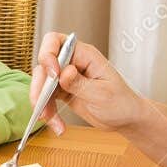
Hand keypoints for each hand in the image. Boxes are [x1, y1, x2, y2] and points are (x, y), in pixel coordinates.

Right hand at [31, 32, 147, 135]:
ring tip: (50, 120)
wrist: (126, 119)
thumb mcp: (101, 94)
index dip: (48, 54)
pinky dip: (48, 112)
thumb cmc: (121, 103)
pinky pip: (46, 98)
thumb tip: (64, 72)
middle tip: (42, 104)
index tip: (52, 74)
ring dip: (42, 103)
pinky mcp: (62, 91)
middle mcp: (72, 62)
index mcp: (85, 55)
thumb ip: (80, 83)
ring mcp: (65, 77)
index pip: (56, 42)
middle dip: (40, 87)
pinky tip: (57, 125)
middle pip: (43, 65)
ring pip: (41, 84)